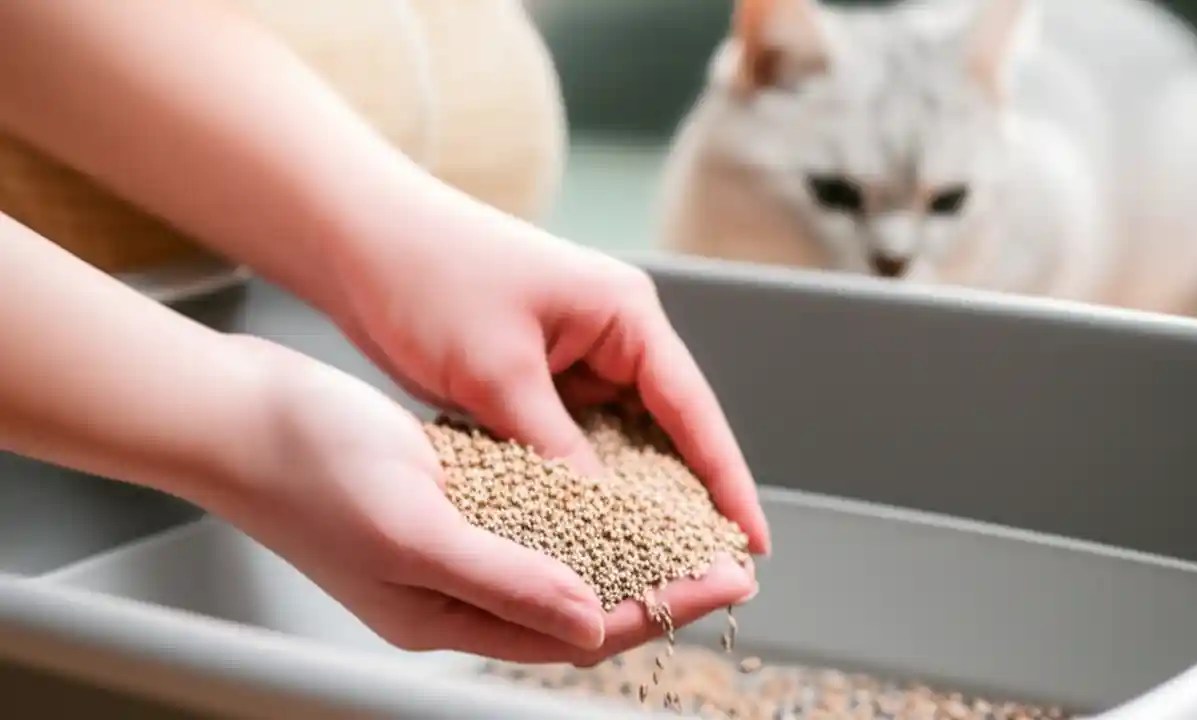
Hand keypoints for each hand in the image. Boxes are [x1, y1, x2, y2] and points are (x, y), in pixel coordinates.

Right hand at [217, 338, 754, 663]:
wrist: (239, 415)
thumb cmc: (308, 468)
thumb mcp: (414, 525)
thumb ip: (503, 579)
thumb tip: (593, 620)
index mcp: (445, 613)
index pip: (579, 628)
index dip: (660, 606)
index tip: (725, 583)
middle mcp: (453, 589)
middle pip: (579, 602)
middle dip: (657, 584)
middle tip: (726, 563)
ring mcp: (448, 545)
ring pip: (559, 561)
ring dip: (623, 548)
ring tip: (683, 531)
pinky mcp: (444, 501)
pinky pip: (528, 519)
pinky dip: (577, 511)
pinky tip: (613, 489)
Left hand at [326, 176, 770, 555]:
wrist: (357, 240)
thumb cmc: (429, 279)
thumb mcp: (497, 374)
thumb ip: (555, 447)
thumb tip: (602, 517)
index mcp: (623, 314)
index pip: (693, 409)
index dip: (726, 480)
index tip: (754, 541)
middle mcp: (612, 333)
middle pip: (668, 429)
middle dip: (685, 495)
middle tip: (711, 566)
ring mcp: (575, 355)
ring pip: (621, 440)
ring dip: (631, 494)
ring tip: (657, 563)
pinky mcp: (538, 375)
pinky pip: (577, 438)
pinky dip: (583, 480)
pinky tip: (589, 528)